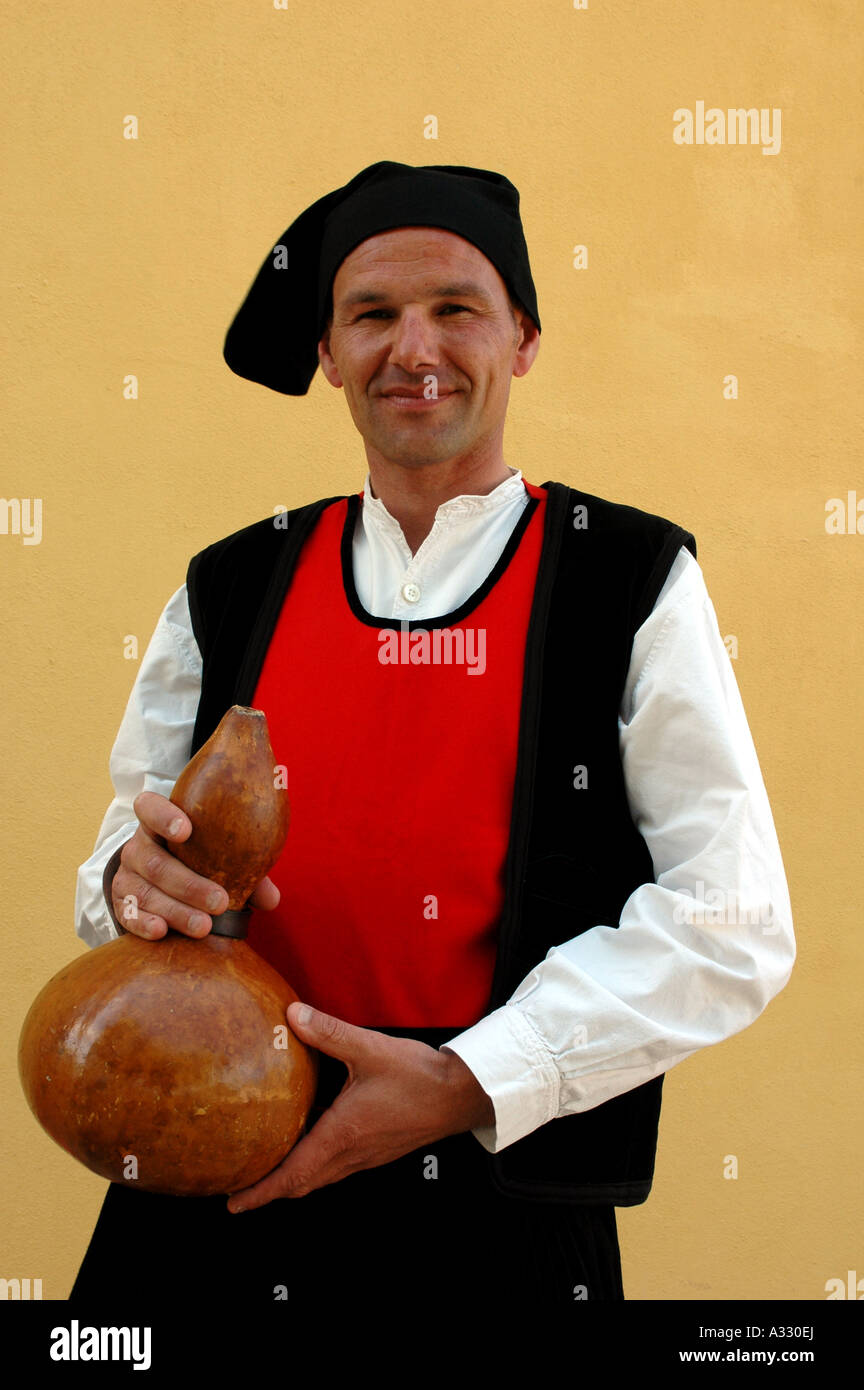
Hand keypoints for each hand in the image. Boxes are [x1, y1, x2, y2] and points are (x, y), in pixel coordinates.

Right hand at [111, 790, 279, 938]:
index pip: (150, 808)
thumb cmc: (197, 859)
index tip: (186, 830)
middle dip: (189, 884)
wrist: (159, 878)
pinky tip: (162, 932)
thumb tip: (271, 899)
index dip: (164, 817)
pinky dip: (144, 923)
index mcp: (158, 823)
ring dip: (176, 910)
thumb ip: (244, 871)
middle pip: (155, 862)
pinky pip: (128, 914)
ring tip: (204, 926)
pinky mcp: (120, 902)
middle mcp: (138, 846)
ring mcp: (127, 875)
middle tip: (220, 902)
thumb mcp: (217, 856)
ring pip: (145, 892)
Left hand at [226, 1003, 495, 1211]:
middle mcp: (351, 1153)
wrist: (461, 1094)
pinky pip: (338, 1169)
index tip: (233, 1203)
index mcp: (341, 1134)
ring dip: (293, 1181)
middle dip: (270, 1192)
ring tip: (269, 1173)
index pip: (292, 1174)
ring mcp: (367, 1156)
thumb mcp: (369, 1049)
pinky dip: (315, 1169)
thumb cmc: (418, 1076)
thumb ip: (328, 1032)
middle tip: (240, 1193)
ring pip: (321, 1179)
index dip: (260, 1192)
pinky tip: (311, 1149)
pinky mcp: (378, 1150)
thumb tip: (292, 1014)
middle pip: (302, 1185)